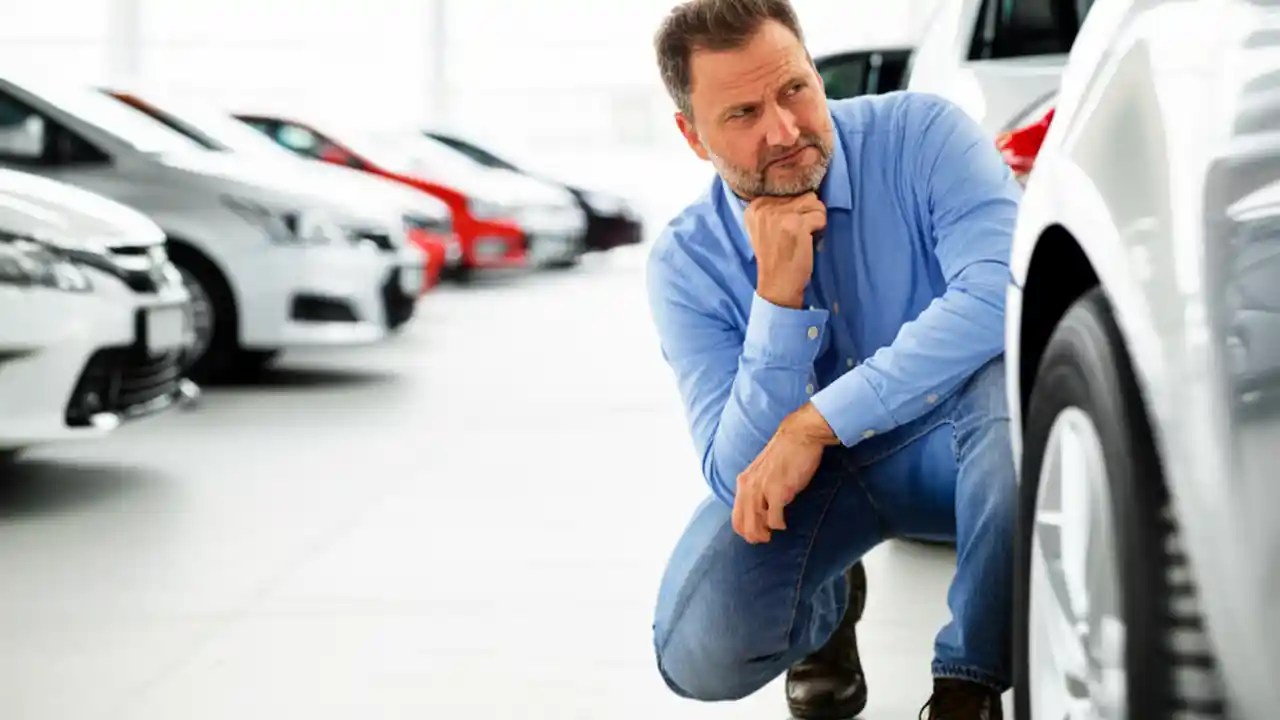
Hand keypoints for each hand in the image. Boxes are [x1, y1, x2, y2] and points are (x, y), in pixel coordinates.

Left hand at [733, 404, 839, 543]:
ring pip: (755, 524)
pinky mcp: (778, 491)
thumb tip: (761, 507)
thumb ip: (758, 486)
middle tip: (764, 539)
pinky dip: (778, 525)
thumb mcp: (763, 470)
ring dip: (763, 533)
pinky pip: (774, 519)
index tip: (755, 533)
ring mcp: (762, 489)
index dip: (743, 529)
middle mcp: (748, 486)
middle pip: (743, 523)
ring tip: (771, 535)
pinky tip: (784, 524)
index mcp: (744, 481)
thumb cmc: (786, 453)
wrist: (799, 436)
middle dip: (752, 536)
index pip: (735, 515)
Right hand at [744, 193, 826, 308]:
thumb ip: (775, 208)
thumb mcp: (765, 227)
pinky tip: (809, 241)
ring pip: (813, 201)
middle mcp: (764, 207)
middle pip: (802, 194)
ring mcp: (779, 214)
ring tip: (805, 235)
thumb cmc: (776, 257)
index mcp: (755, 206)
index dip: (796, 207)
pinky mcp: (795, 223)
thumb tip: (802, 190)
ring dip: (815, 219)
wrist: (777, 284)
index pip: (787, 190)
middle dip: (807, 213)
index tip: (789, 227)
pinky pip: (820, 215)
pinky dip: (820, 228)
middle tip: (799, 233)